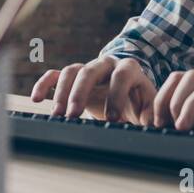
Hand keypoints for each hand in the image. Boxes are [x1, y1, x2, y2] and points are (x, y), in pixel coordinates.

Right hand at [30, 56, 156, 122]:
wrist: (129, 92)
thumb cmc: (140, 102)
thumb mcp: (151, 108)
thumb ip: (153, 115)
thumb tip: (157, 127)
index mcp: (130, 70)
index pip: (123, 75)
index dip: (117, 95)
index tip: (113, 119)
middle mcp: (108, 64)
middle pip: (91, 70)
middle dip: (81, 92)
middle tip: (73, 114)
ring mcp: (89, 68)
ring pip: (72, 71)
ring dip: (62, 92)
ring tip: (58, 115)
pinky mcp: (74, 77)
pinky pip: (55, 75)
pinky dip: (45, 84)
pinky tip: (37, 99)